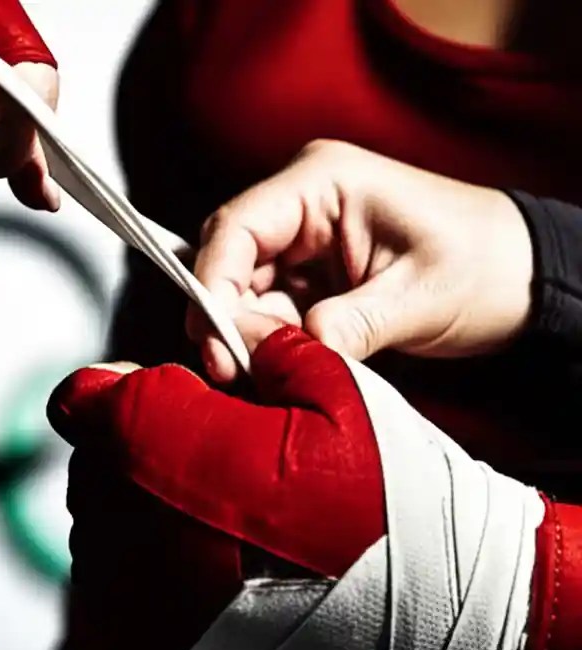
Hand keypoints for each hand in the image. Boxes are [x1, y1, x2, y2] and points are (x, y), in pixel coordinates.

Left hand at [26, 316, 569, 649]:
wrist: (432, 621)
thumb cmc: (389, 504)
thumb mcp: (338, 390)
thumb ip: (261, 347)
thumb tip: (221, 327)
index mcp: (170, 451)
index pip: (88, 399)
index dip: (122, 388)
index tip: (157, 393)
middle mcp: (131, 528)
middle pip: (95, 460)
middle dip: (140, 445)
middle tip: (212, 458)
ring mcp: (130, 595)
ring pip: (100, 522)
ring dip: (141, 504)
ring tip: (220, 516)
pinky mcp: (138, 645)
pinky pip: (111, 586)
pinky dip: (145, 564)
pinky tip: (208, 560)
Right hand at [189, 139, 533, 383]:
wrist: (528, 280)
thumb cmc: (489, 266)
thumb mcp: (420, 297)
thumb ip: (350, 324)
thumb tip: (287, 352)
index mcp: (322, 181)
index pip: (236, 227)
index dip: (213, 283)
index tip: (213, 339)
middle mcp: (301, 203)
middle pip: (229, 260)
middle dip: (225, 318)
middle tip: (233, 371)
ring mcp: (303, 240)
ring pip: (244, 291)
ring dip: (248, 335)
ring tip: (263, 377)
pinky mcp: (311, 275)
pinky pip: (271, 309)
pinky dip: (271, 341)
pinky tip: (279, 368)